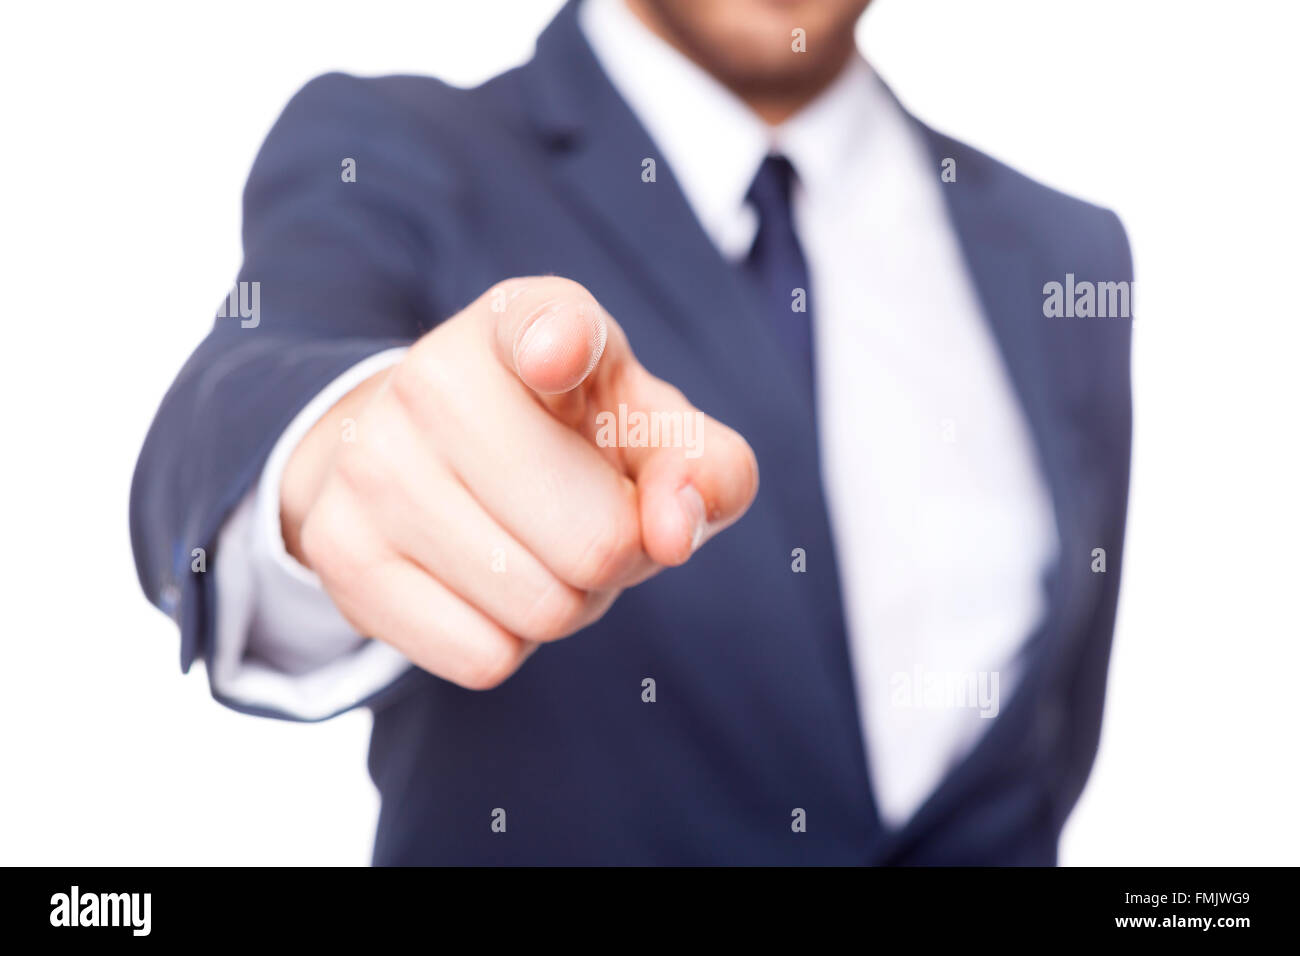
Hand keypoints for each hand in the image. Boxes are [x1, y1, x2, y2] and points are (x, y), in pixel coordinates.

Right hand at [280, 277, 758, 688]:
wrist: (420, 455)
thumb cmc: (566, 439)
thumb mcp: (651, 433)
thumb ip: (707, 471)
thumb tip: (673, 534)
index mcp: (523, 322)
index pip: (545, 327)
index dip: (560, 346)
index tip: (557, 355)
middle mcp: (432, 376)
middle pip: (596, 543)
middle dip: (617, 561)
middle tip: (584, 523)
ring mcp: (372, 465)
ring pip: (541, 610)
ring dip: (566, 606)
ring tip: (534, 549)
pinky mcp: (338, 550)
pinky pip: (483, 657)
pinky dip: (505, 642)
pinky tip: (480, 584)